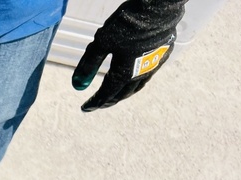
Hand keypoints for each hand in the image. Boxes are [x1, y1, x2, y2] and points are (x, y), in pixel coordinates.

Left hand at [72, 0, 186, 111]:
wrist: (157, 8)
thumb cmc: (126, 25)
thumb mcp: (101, 43)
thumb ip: (89, 64)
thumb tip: (77, 84)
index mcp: (123, 75)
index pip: (106, 95)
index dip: (94, 102)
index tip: (85, 108)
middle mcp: (139, 75)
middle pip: (122, 94)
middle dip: (109, 101)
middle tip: (99, 103)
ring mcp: (154, 65)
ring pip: (137, 87)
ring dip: (124, 93)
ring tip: (115, 94)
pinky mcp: (164, 54)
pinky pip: (148, 74)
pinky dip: (137, 81)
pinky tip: (134, 76)